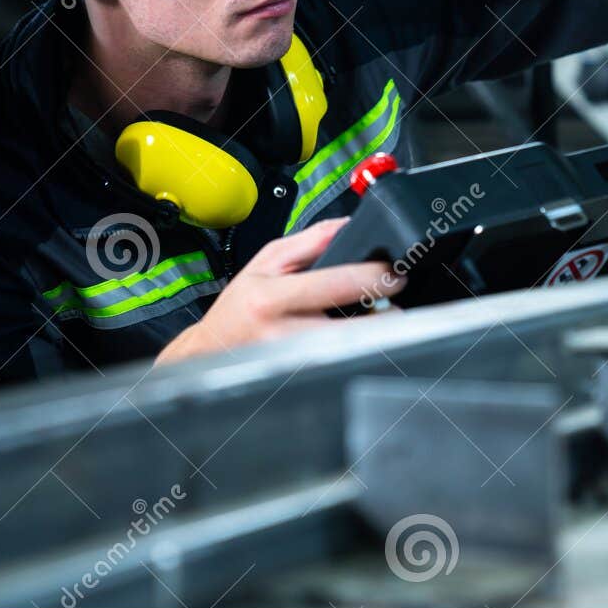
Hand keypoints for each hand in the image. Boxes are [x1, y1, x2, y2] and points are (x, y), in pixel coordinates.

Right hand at [154, 218, 402, 363]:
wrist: (212, 352)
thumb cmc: (238, 307)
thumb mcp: (265, 262)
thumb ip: (309, 241)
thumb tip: (347, 226)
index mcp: (270, 298)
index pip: (335, 285)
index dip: (374, 278)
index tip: (394, 275)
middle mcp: (282, 335)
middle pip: (353, 328)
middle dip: (385, 314)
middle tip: (395, 303)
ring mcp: (293, 364)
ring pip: (352, 352)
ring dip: (375, 336)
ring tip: (377, 321)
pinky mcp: (302, 381)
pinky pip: (342, 365)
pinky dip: (356, 352)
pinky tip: (355, 342)